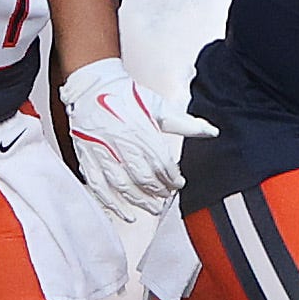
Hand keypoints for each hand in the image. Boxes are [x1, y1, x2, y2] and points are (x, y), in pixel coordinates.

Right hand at [59, 56, 216, 220]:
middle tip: (166, 196)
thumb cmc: (125, 95)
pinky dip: (111, 203)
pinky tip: (123, 212)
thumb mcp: (158, 106)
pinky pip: (98, 186)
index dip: (172, 177)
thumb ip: (185, 123)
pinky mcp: (87, 157)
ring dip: (139, 200)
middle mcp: (120, 142)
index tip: (178, 183)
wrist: (91, 86)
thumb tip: (211, 131)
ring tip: (152, 208)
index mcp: (140, 129)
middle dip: (158, 191)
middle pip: (143, 176)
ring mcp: (101, 151)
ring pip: (122, 185)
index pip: (161, 162)